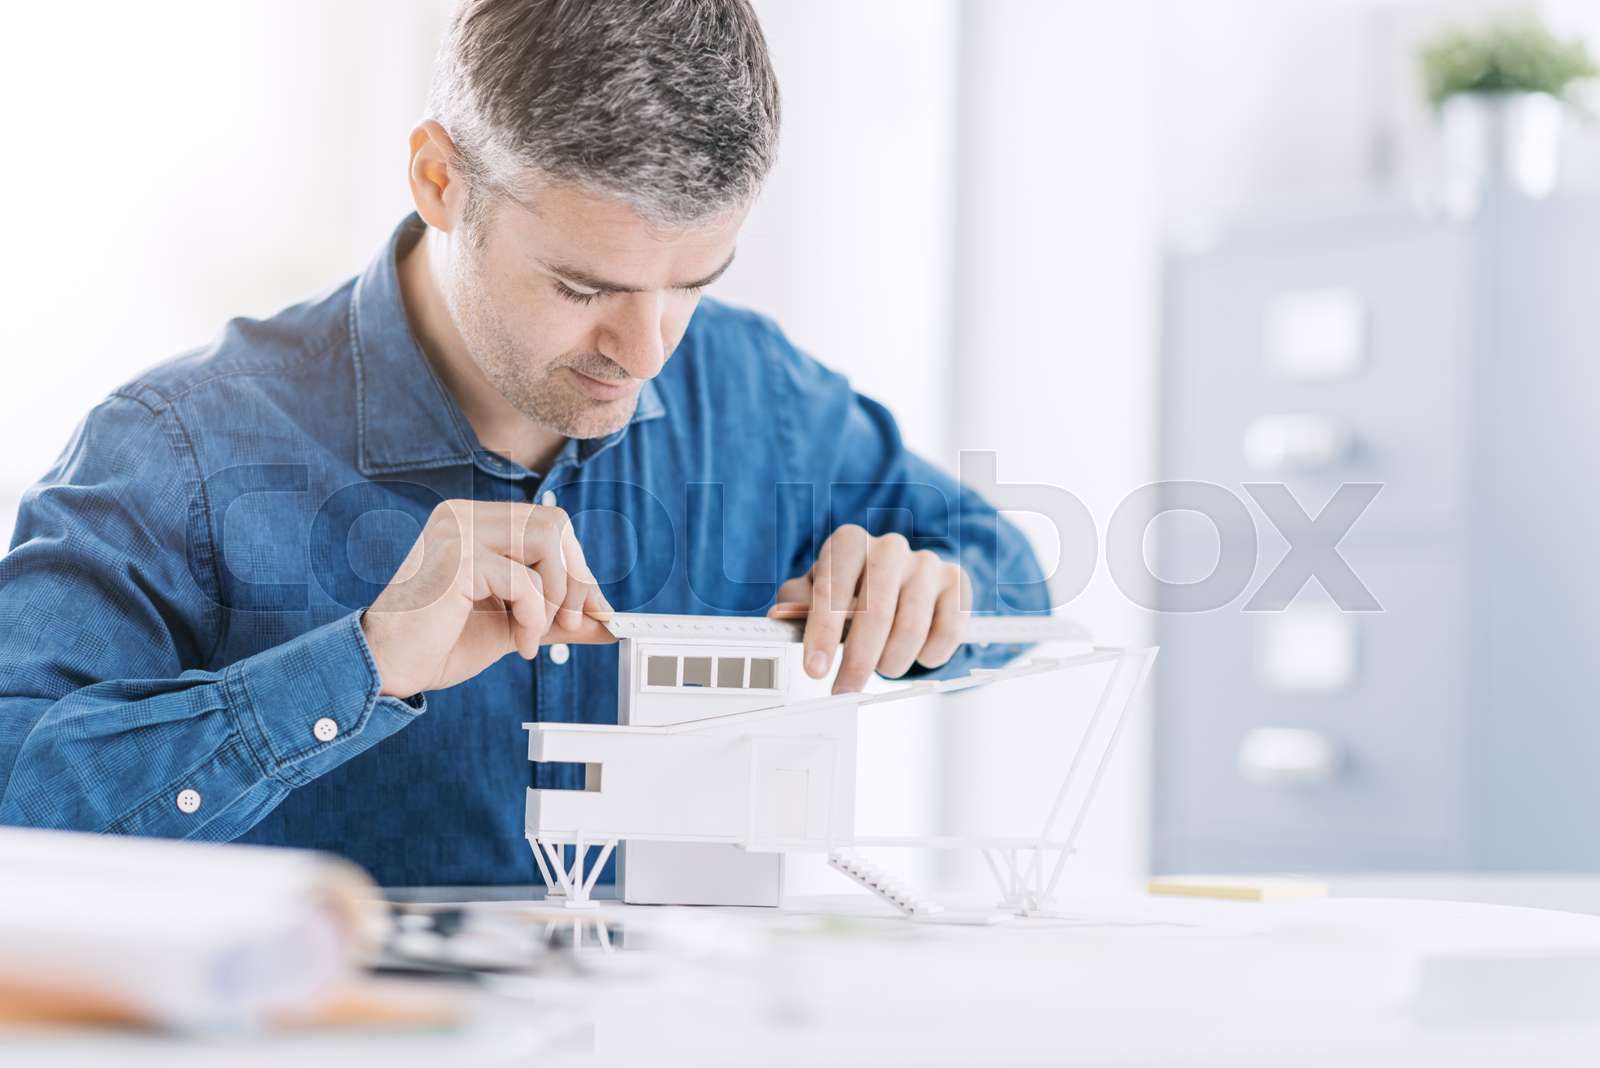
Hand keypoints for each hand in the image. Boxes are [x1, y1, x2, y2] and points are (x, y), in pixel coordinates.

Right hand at [360, 499, 613, 697]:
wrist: (389, 669)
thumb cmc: (442, 643)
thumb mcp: (514, 624)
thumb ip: (559, 615)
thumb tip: (610, 621)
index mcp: (475, 521)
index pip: (550, 523)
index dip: (578, 567)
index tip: (590, 610)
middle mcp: (464, 515)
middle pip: (555, 524)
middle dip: (576, 579)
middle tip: (573, 624)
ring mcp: (458, 531)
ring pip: (546, 541)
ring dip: (555, 597)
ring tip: (534, 636)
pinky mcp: (457, 558)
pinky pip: (525, 579)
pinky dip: (534, 617)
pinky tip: (518, 644)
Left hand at [767, 525, 969, 693]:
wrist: (899, 584)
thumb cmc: (849, 593)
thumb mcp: (815, 594)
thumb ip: (795, 603)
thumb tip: (780, 616)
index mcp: (849, 543)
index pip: (834, 586)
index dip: (823, 632)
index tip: (815, 670)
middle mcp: (889, 547)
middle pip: (875, 611)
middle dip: (859, 659)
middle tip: (846, 689)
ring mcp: (926, 563)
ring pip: (912, 626)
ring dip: (893, 661)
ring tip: (883, 669)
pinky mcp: (956, 583)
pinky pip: (948, 630)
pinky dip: (930, 655)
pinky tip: (917, 656)